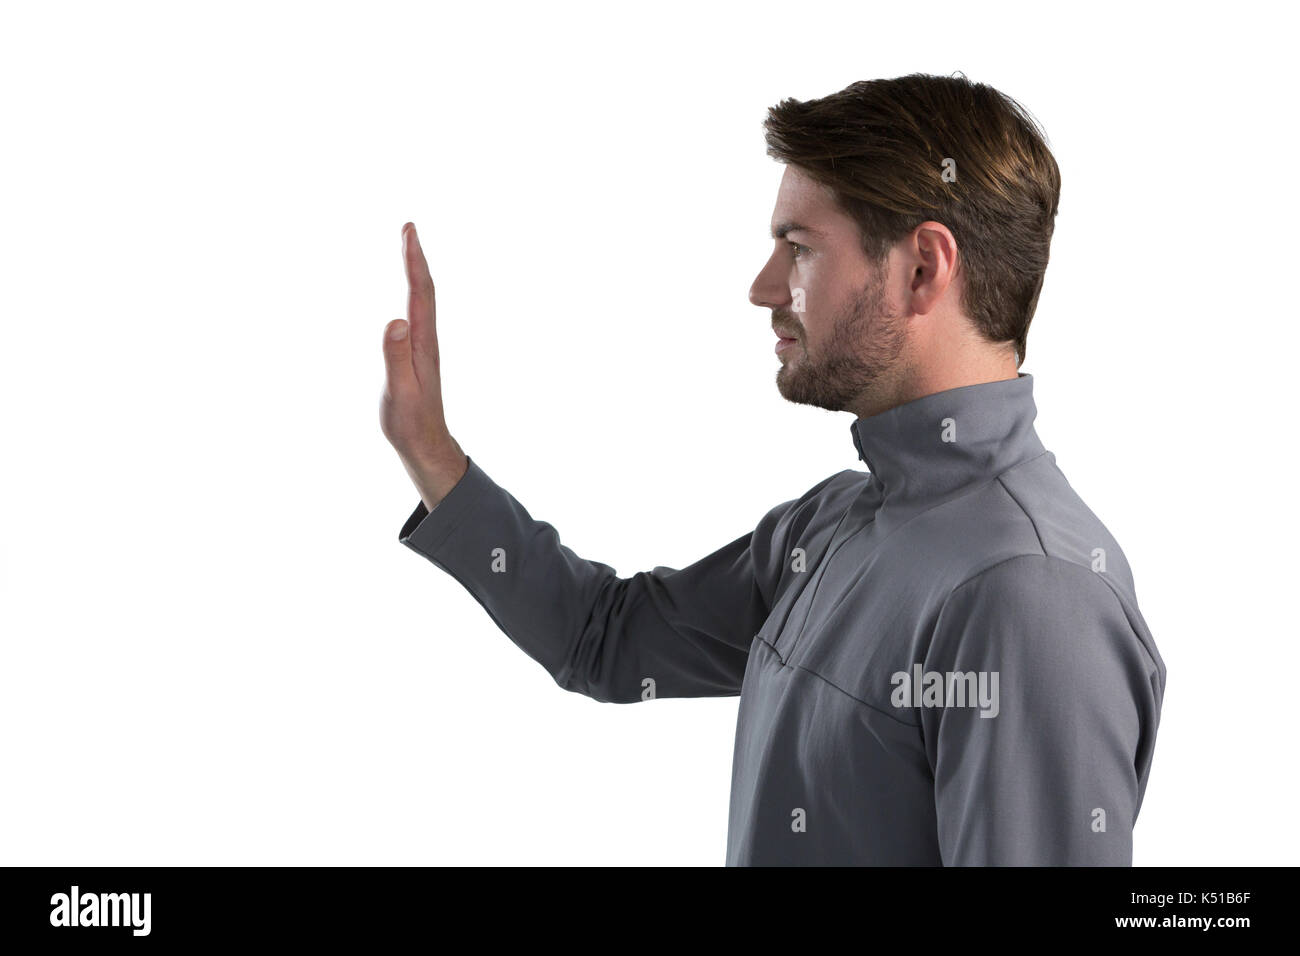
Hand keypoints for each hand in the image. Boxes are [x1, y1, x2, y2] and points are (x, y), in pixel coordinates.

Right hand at [380, 222, 467, 508]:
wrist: (425, 445)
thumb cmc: (410, 423)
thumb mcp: (399, 392)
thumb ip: (396, 357)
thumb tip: (396, 320)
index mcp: (423, 343)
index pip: (420, 293)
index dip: (414, 261)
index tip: (409, 232)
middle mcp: (426, 340)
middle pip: (424, 290)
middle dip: (415, 258)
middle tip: (408, 229)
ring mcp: (422, 348)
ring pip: (421, 301)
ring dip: (415, 272)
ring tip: (408, 250)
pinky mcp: (416, 357)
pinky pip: (415, 315)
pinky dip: (411, 294)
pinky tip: (406, 295)